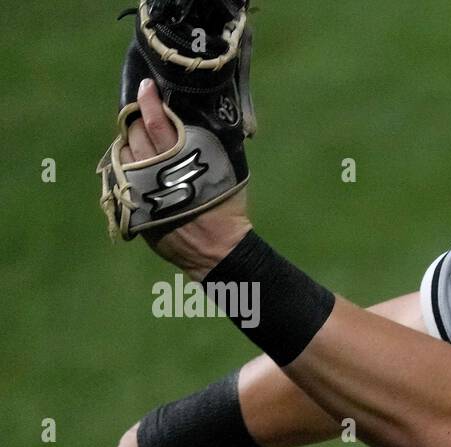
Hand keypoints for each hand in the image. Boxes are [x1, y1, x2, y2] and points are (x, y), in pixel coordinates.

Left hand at [124, 78, 252, 276]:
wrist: (217, 250)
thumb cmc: (227, 210)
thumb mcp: (226, 173)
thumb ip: (208, 148)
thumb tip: (200, 122)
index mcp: (178, 161)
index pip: (156, 123)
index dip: (149, 102)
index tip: (146, 87)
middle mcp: (153, 172)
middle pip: (134, 135)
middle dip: (138, 122)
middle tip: (146, 119)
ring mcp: (139, 190)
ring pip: (123, 154)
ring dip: (130, 145)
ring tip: (142, 146)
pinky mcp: (133, 206)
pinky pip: (119, 177)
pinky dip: (126, 167)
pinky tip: (137, 168)